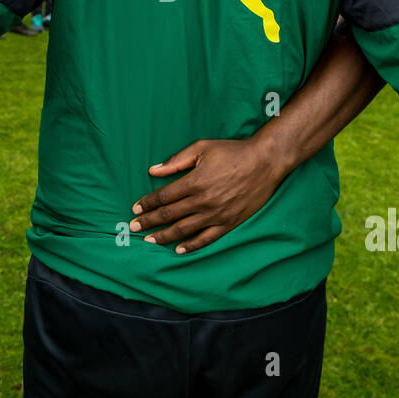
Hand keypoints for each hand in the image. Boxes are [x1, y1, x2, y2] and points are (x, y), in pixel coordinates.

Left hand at [129, 138, 287, 254]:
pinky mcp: (229, 223)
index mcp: (195, 181)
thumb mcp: (202, 148)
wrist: (265, 162)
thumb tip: (153, 170)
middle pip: (170, 215)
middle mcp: (203, 200)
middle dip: (149, 222)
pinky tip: (178, 249)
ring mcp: (216, 214)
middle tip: (133, 228)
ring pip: (184, 230)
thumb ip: (176, 161)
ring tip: (149, 240)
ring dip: (164, 236)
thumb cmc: (232, 152)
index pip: (164, 196)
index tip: (135, 208)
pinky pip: (206, 239)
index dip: (147, 203)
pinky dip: (191, 246)